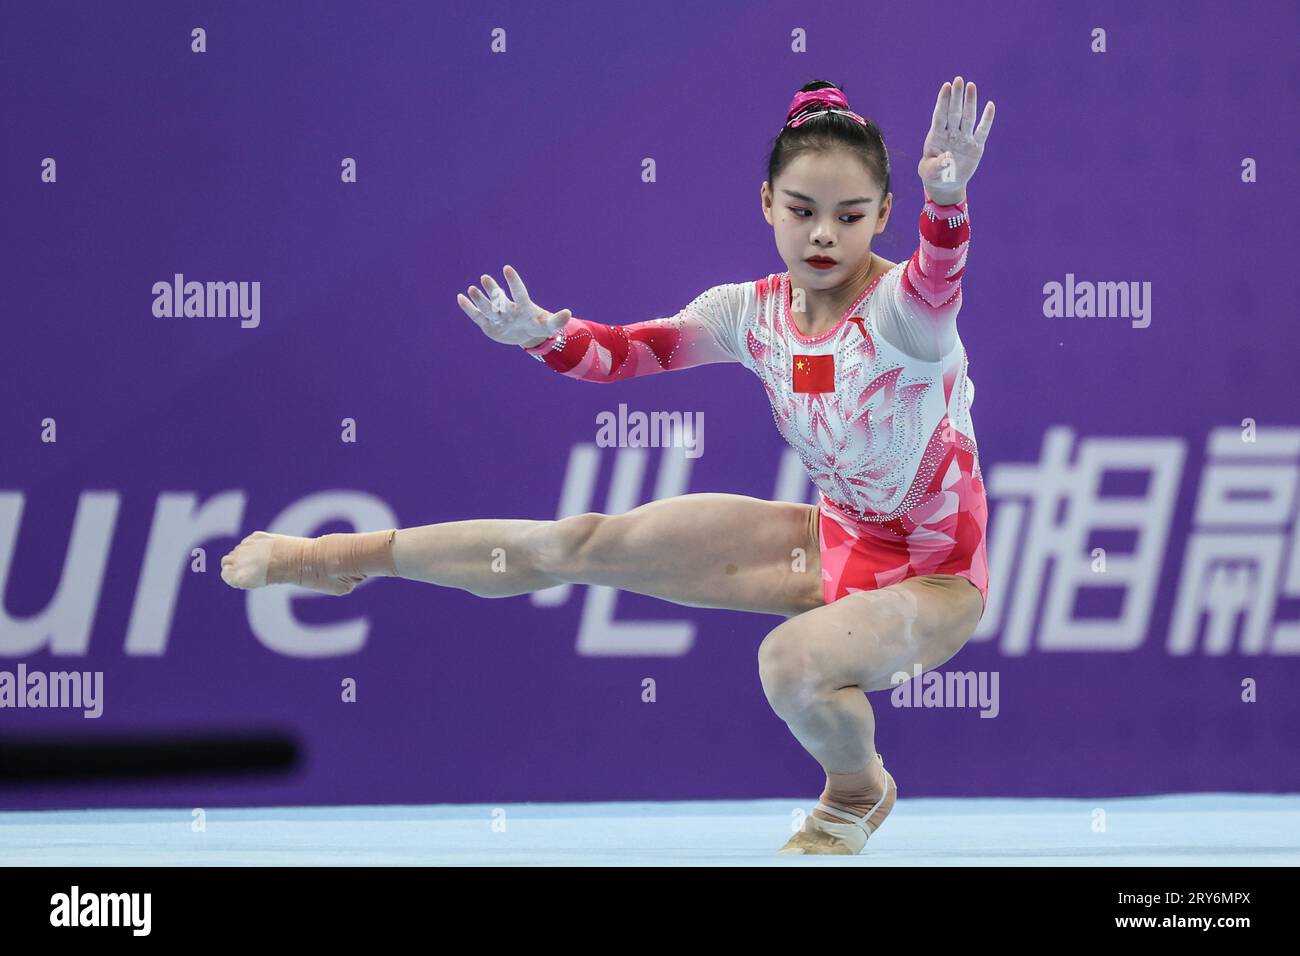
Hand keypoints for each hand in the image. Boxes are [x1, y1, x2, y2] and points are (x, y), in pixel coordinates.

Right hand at [457, 265, 571, 346]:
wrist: (525, 335)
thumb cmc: (537, 326)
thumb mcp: (548, 325)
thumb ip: (556, 320)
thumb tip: (568, 313)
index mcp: (523, 306)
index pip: (519, 292)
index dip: (514, 282)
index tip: (507, 268)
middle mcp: (508, 308)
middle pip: (500, 298)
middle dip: (493, 290)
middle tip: (485, 278)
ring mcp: (497, 316)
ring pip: (488, 307)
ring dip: (480, 298)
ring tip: (471, 289)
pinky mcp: (488, 325)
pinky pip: (477, 316)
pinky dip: (469, 308)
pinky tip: (460, 297)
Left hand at [917, 76, 994, 200]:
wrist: (946, 184)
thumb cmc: (933, 175)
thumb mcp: (930, 172)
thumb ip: (937, 165)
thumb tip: (947, 158)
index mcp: (937, 136)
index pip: (940, 115)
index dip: (943, 101)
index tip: (947, 86)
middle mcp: (951, 134)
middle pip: (954, 112)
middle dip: (957, 97)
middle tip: (959, 80)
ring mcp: (964, 139)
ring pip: (968, 117)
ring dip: (970, 102)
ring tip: (971, 86)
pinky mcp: (976, 146)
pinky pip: (982, 131)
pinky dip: (987, 119)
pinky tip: (990, 106)